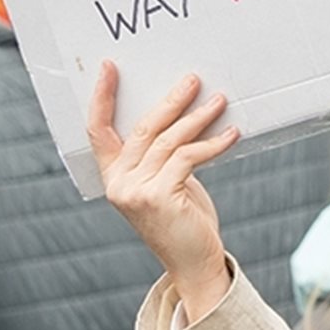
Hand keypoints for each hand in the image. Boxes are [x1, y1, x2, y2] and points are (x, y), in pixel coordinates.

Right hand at [87, 61, 239, 321]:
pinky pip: (189, 158)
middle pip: (143, 129)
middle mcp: (118, 183)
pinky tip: (231, 134)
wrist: (193, 262)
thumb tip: (183, 114)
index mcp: (113, 177)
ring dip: (198, 117)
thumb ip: (162, 156)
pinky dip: (213, 143)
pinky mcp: (159, 197)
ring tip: (220, 101)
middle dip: (171, 100)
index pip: (98, 130)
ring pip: (169, 141)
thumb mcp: (166, 182)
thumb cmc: (183, 218)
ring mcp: (136, 191)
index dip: (102, 97)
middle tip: (193, 79)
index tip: (109, 67)